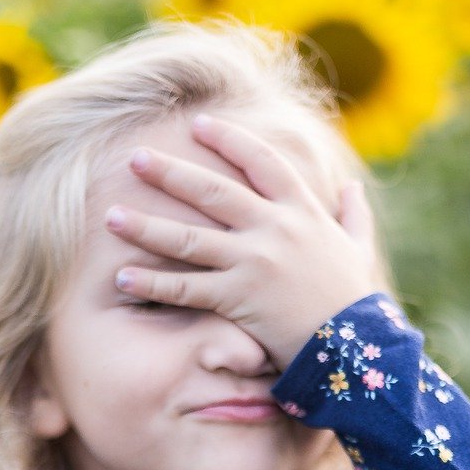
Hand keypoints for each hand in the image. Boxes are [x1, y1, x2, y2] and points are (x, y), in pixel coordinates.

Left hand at [104, 112, 385, 371]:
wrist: (356, 347)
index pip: (261, 161)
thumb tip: (351, 187)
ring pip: (188, 238)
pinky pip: (186, 288)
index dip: (229, 140)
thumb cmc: (355, 299)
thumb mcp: (359, 249)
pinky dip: (152, 282)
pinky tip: (121, 276)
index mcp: (302, 211)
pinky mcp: (238, 298)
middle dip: (170, 173)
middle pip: (212, 191)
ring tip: (110, 216)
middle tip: (134, 158)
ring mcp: (254, 262)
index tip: (198, 123)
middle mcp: (274, 229)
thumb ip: (353, 216)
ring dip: (145, 226)